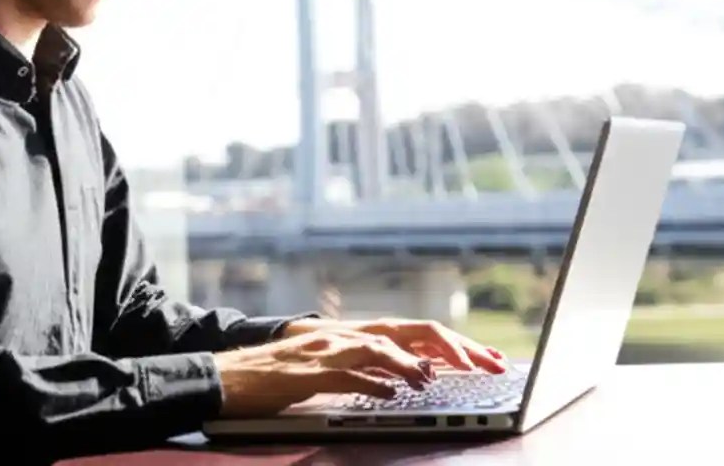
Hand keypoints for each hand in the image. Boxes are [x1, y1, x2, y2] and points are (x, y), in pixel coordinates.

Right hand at [282, 317, 508, 374]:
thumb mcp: (336, 367)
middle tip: (489, 364)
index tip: (490, 359)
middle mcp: (350, 335)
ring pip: (382, 346)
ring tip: (445, 375)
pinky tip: (392, 393)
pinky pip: (347, 374)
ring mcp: (329, 351)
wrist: (233, 373)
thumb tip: (405, 381)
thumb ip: (370, 370)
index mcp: (360, 334)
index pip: (420, 332)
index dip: (458, 344)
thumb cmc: (284, 373)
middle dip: (455, 347)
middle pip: (413, 331)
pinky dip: (371, 381)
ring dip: (415, 360)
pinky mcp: (309, 372)